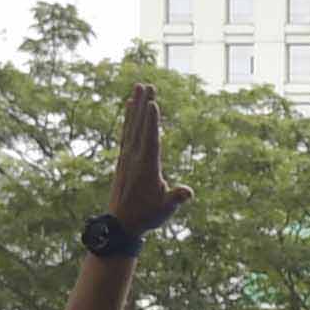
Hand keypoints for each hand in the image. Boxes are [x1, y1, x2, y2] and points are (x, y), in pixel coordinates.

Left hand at [104, 82, 191, 239]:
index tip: (152, 103)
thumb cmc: (147, 216)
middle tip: (147, 85)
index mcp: (147, 167)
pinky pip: (126, 132)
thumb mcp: (164, 209)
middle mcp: (134, 158)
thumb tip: (188, 192)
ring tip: (138, 87)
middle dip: (143, 106)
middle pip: (140, 127)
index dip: (152, 121)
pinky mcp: (123, 158)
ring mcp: (127, 157)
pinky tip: (128, 106)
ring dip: (135, 106)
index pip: (150, 140)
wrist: (121, 224)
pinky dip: (128, 118)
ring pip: (131, 126)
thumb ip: (176, 198)